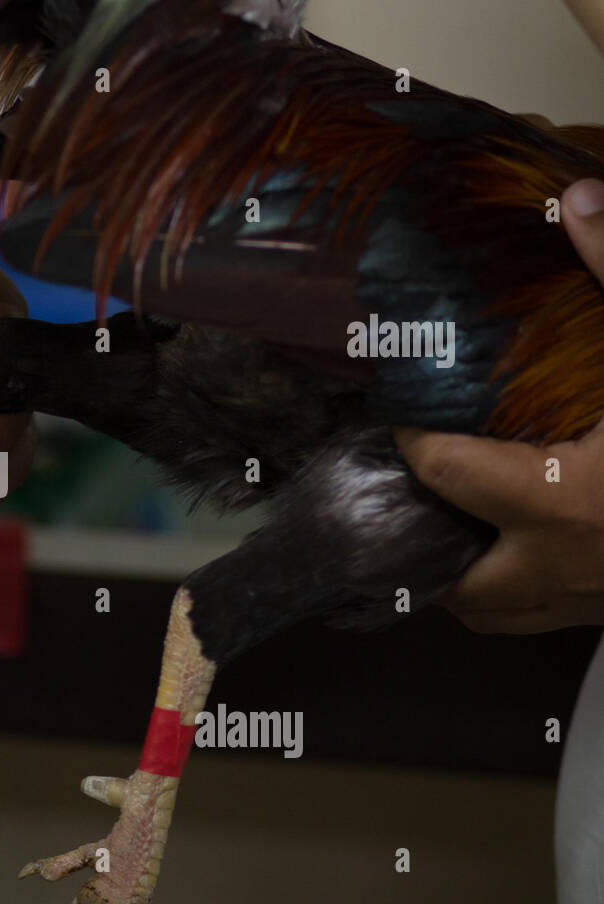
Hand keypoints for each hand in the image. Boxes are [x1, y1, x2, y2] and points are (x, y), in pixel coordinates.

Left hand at [394, 177, 603, 632]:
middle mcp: (565, 565)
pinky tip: (525, 538)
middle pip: (454, 581)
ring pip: (494, 614)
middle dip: (421, 541)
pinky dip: (519, 587)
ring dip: (465, 574)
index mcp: (566, 500)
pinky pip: (544, 617)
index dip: (412, 435)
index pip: (445, 471)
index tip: (405, 403)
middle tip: (415, 485)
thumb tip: (579, 200)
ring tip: (457, 514)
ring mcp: (596, 601)